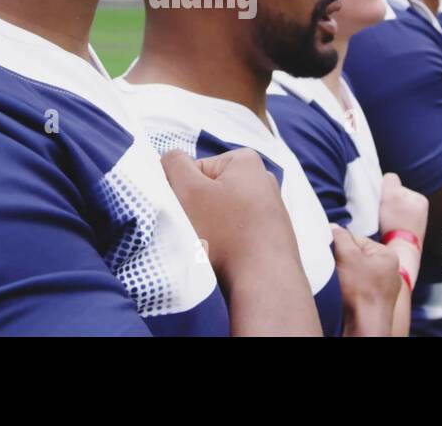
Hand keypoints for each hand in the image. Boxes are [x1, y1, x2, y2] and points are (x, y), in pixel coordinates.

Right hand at [161, 149, 299, 283]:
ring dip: (211, 229)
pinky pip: (238, 232)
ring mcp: (270, 208)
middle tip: (201, 231)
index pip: (193, 170)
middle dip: (198, 211)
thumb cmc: (227, 235)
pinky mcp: (272, 234)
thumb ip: (174, 164)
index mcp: (245, 161)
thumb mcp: (189, 191)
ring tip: (216, 246)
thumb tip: (170, 158)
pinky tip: (230, 256)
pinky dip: (228, 243)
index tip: (188, 213)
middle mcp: (263, 179)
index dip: (183, 192)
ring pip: (222, 215)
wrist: (265, 283)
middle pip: (209, 192)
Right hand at [331, 225, 399, 336]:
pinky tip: (344, 291)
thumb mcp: (348, 256)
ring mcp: (382, 288)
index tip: (330, 250)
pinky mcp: (373, 300)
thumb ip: (341, 237)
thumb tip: (334, 227)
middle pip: (356, 256)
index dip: (341, 243)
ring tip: (340, 281)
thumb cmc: (361, 293)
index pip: (357, 239)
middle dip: (342, 260)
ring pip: (355, 272)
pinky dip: (348, 287)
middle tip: (335, 267)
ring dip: (344, 274)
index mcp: (387, 255)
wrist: (365, 325)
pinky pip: (357, 286)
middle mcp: (388, 271)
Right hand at [378, 173, 427, 242]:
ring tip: (385, 224)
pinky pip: (394, 223)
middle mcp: (421, 211)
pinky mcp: (408, 235)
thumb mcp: (391, 194)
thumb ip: (390, 179)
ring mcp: (415, 224)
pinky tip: (388, 230)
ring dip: (387, 215)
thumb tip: (387, 179)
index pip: (395, 186)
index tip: (383, 204)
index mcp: (420, 199)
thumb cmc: (396, 222)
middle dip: (387, 205)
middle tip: (383, 215)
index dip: (385, 193)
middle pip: (394, 200)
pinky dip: (389, 225)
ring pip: (393, 212)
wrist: (400, 250)